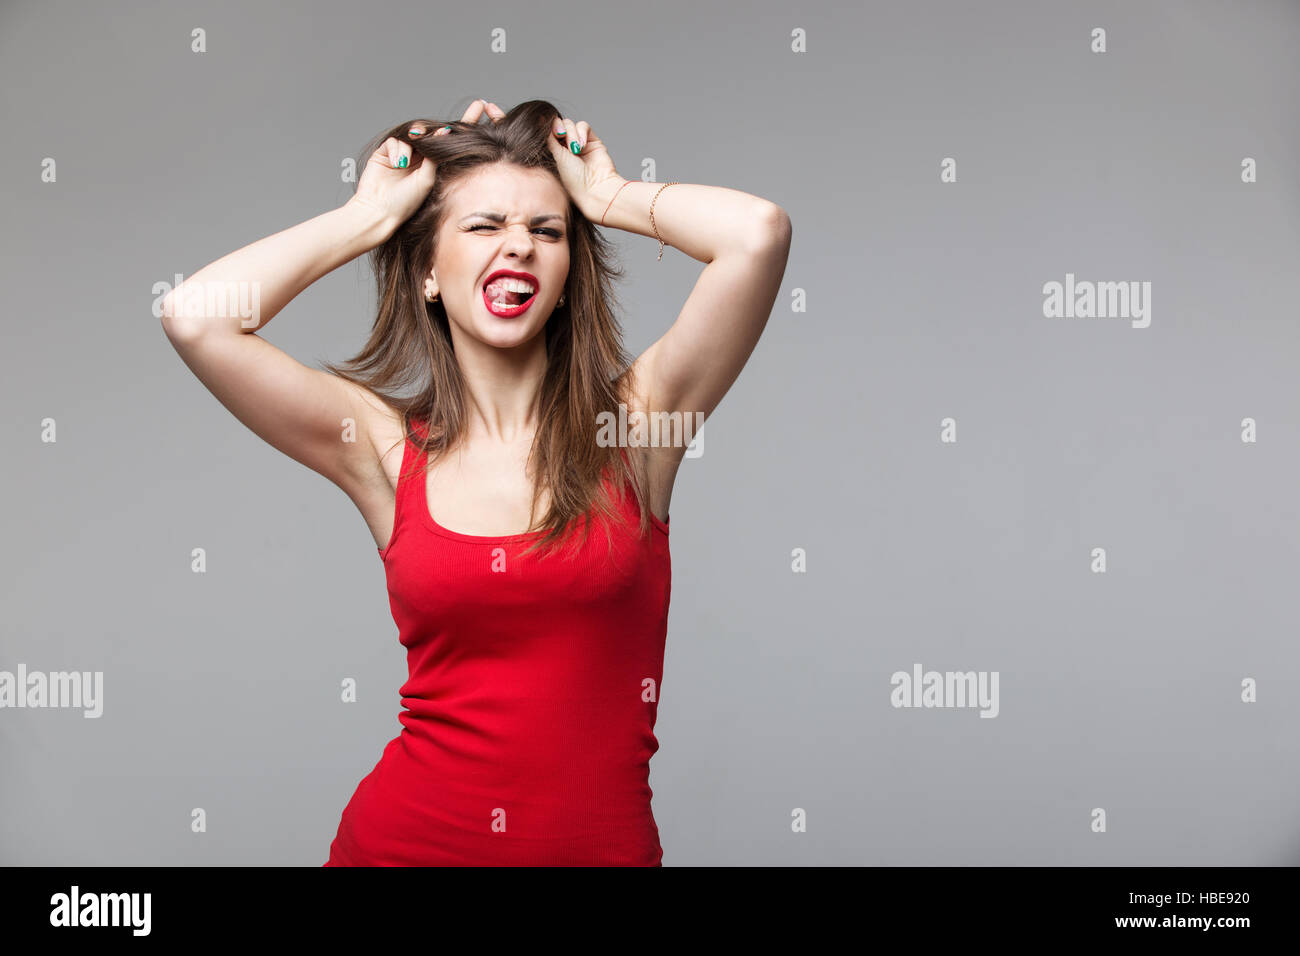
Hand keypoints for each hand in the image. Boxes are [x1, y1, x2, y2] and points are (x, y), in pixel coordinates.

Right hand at [347, 99, 506, 234]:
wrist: (379, 211)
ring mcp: (403, 153)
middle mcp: (419, 157)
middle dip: (434, 131)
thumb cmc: (405, 202)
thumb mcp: (428, 178)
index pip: (450, 140)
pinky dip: (398, 150)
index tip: (480, 106)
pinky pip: (396, 140)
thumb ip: (436, 155)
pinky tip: (397, 164)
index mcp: (433, 165)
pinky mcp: (386, 151)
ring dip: (414, 143)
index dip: (465, 123)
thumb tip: (446, 130)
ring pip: (412, 134)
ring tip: (409, 163)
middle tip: (442, 132)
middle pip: (430, 133)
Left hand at [546, 113, 624, 221]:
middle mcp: (566, 147)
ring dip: (572, 134)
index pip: (550, 132)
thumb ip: (550, 138)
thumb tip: (541, 120)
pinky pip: (584, 126)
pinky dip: (581, 132)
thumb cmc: (573, 179)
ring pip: (571, 125)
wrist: (594, 187)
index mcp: (555, 153)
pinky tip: (581, 145)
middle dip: (561, 130)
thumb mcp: (556, 156)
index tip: (553, 134)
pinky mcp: (593, 141)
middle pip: (560, 125)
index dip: (550, 128)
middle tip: (562, 138)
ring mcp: (580, 143)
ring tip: (575, 149)